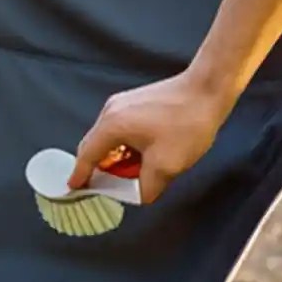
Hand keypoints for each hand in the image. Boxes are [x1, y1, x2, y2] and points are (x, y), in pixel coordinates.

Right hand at [67, 69, 237, 202]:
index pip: (87, 156)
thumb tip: (140, 194)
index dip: (80, 176)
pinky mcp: (135, 100)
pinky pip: (120, 127)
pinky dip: (124, 144)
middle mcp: (110, 112)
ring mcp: (122, 103)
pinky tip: (141, 153)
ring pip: (109, 137)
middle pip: (94, 145)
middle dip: (98, 168)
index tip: (74, 189)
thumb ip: (147, 187)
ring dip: (115, 157)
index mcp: (112, 126)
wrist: (208, 88)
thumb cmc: (187, 124)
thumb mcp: (167, 165)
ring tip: (130, 172)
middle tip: (105, 186)